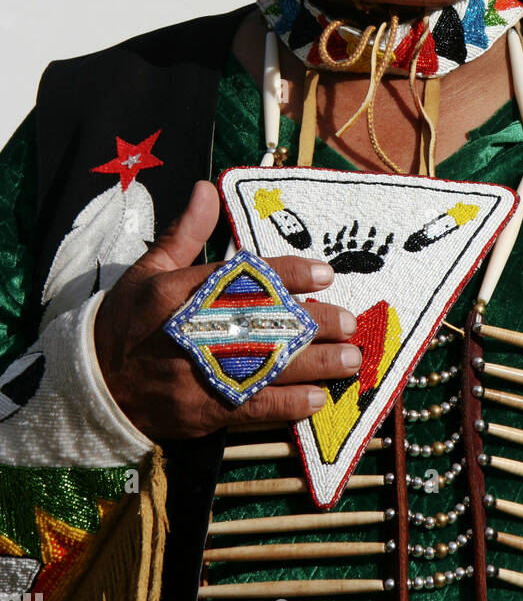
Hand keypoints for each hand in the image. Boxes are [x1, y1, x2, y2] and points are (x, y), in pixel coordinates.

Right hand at [94, 180, 359, 440]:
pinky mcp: (200, 412)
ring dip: (313, 367)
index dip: (288, 275)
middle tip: (350, 322)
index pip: (243, 278)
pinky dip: (285, 406)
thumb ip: (185, 232)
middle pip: (263, 326)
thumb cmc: (127, 320)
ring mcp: (197, 375)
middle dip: (313, 326)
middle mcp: (191, 332)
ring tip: (350, 360)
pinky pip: (250, 409)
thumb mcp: (149, 270)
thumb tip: (206, 188)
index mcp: (179, 292)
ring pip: (265, 370)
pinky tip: (317, 399)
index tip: (325, 273)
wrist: (93, 385)